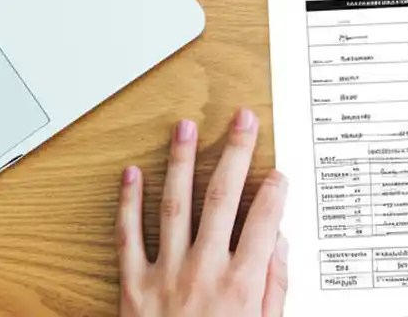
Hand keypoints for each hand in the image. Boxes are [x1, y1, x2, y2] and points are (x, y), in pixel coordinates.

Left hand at [115, 108, 288, 316]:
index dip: (274, 189)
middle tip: (241, 120)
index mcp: (242, 286)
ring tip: (184, 128)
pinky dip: (129, 203)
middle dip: (235, 153)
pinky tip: (133, 174)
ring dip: (182, 161)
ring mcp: (166, 276)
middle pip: (224, 199)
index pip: (265, 220)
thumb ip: (273, 287)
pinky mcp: (133, 287)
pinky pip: (128, 237)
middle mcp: (205, 272)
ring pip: (176, 205)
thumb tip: (279, 244)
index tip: (278, 171)